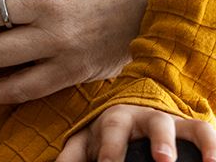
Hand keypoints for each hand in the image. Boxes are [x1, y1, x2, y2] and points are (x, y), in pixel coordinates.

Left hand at [56, 105, 215, 161]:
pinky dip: (212, 144)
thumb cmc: (109, 136)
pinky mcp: (190, 131)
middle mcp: (145, 118)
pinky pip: (204, 131)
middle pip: (153, 123)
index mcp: (116, 119)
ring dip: (194, 141)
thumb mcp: (89, 144)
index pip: (113, 130)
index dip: (112, 150)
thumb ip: (73, 156)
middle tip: (164, 159)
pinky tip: (215, 161)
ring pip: (185, 125)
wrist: (133, 116)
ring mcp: (170, 123)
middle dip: (160, 141)